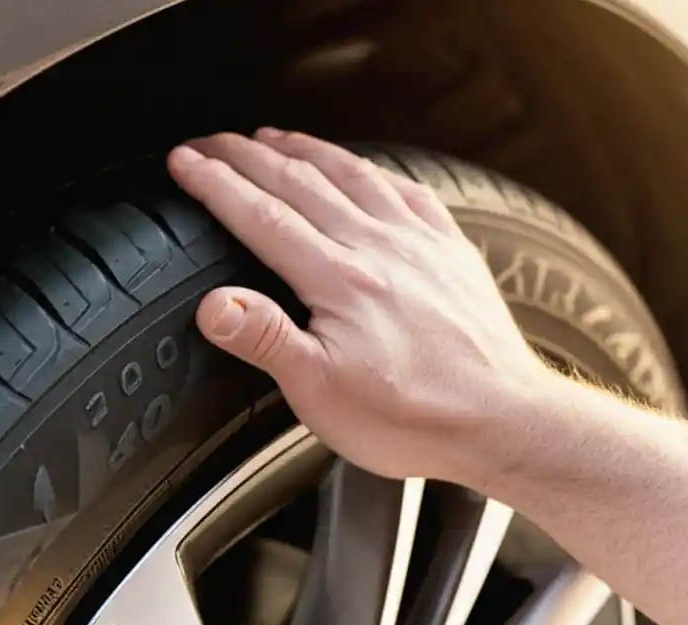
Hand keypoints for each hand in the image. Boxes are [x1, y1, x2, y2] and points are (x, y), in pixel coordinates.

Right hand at [168, 129, 557, 482]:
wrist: (503, 423)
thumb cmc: (412, 419)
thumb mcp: (319, 392)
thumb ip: (264, 338)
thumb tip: (213, 303)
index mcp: (339, 280)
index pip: (261, 215)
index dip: (216, 184)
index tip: (184, 163)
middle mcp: (378, 248)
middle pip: (300, 182)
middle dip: (246, 156)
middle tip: (212, 142)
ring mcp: (419, 244)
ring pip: (352, 176)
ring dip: (305, 151)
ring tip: (272, 138)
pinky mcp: (451, 252)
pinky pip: (408, 191)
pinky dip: (374, 170)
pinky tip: (363, 170)